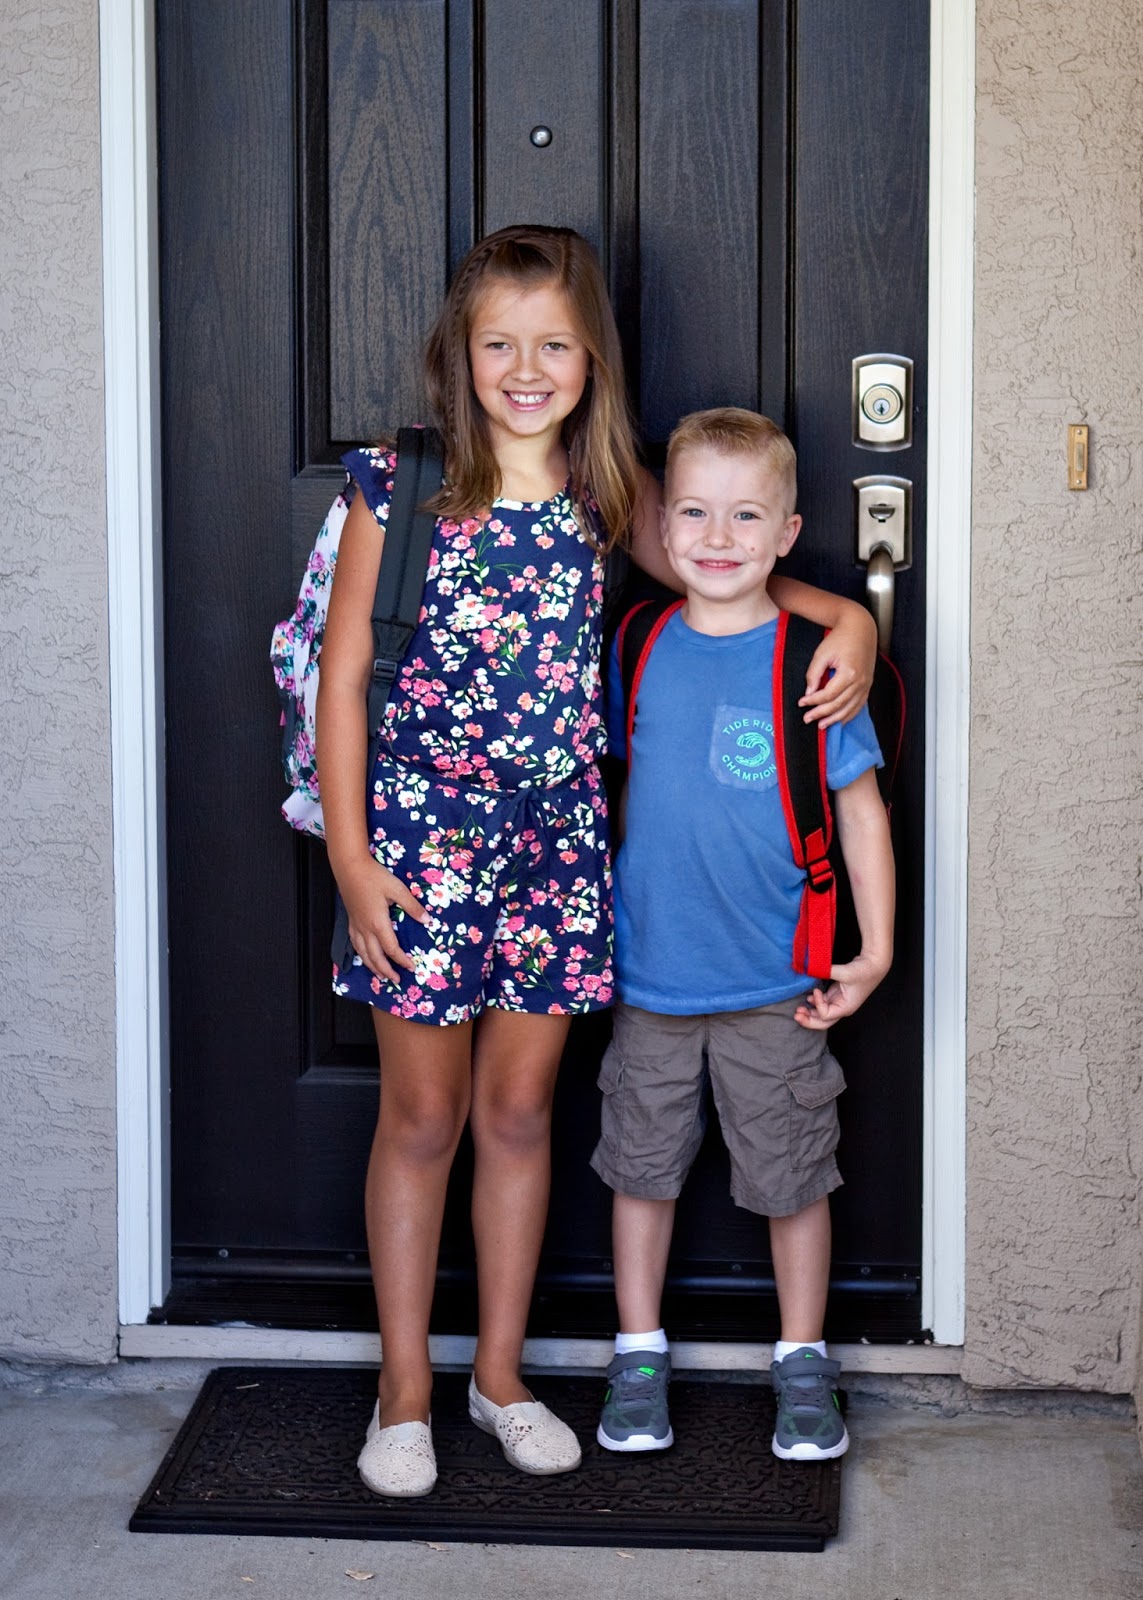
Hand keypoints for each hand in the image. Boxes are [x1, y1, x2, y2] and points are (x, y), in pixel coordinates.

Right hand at [337, 854, 427, 985]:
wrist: (349, 867)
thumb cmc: (374, 876)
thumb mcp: (397, 889)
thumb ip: (412, 906)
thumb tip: (427, 920)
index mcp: (378, 923)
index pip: (392, 949)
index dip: (402, 960)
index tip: (412, 967)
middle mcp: (365, 929)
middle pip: (375, 957)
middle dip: (386, 971)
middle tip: (397, 980)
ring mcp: (356, 926)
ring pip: (363, 953)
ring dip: (373, 967)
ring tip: (381, 975)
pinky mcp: (350, 921)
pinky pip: (355, 944)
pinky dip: (361, 955)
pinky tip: (364, 956)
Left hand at [794, 951, 888, 1029]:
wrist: (874, 964)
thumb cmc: (863, 971)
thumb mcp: (844, 972)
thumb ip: (826, 971)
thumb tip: (809, 968)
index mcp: (846, 1007)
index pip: (826, 1015)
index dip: (817, 1005)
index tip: (815, 991)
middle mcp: (842, 1008)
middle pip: (823, 1022)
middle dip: (808, 1020)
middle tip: (796, 1015)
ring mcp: (840, 1002)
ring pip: (822, 1013)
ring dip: (810, 1012)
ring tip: (798, 1009)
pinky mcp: (838, 994)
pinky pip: (824, 1003)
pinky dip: (816, 1002)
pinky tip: (809, 997)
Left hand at [799, 608, 876, 726]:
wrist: (860, 628)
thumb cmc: (840, 638)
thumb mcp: (822, 654)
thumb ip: (814, 674)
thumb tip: (809, 694)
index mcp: (849, 673)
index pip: (828, 695)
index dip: (813, 701)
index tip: (801, 703)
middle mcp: (861, 681)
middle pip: (838, 704)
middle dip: (821, 713)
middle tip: (807, 719)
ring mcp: (867, 684)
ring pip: (850, 708)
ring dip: (835, 719)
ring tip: (821, 726)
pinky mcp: (868, 685)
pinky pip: (859, 705)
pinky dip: (849, 715)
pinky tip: (840, 722)